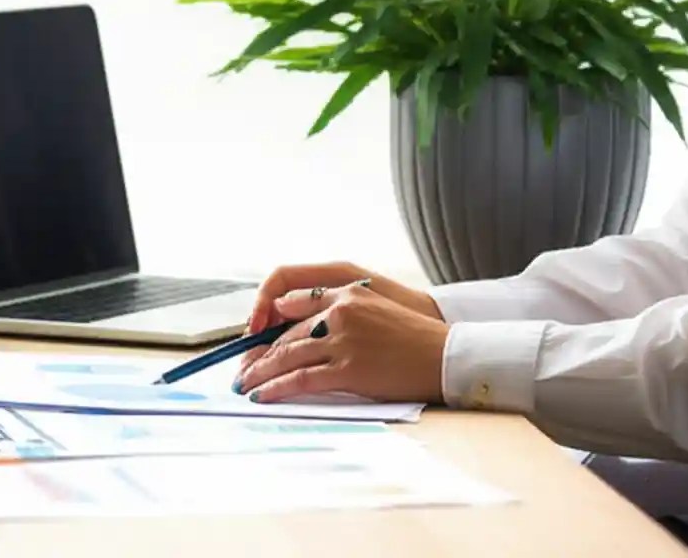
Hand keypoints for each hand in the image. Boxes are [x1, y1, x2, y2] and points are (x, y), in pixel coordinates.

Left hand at [240, 261, 441, 371]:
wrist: (445, 356)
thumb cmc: (413, 336)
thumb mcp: (375, 306)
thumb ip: (337, 308)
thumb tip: (296, 320)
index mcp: (347, 292)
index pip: (292, 303)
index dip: (268, 322)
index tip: (255, 338)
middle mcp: (341, 313)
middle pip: (285, 333)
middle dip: (258, 353)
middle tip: (241, 367)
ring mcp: (343, 342)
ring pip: (287, 357)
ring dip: (259, 372)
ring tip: (244, 383)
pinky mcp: (348, 370)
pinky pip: (300, 380)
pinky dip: (276, 388)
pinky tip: (261, 394)